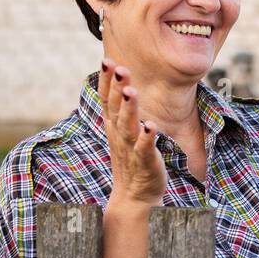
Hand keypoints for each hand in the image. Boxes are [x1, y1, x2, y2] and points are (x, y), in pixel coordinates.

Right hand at [99, 58, 167, 206]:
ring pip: (128, 126)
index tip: (107, 60)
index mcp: (114, 126)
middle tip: (120, 68)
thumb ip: (121, 110)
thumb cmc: (131, 160)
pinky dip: (146, 138)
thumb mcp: (123, 132)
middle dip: (117, 88)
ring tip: (130, 91)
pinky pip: (145, 149)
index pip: (107, 100)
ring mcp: (131, 149)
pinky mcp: (145, 162)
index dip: (107, 81)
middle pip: (115, 108)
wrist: (135, 197)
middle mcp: (119, 135)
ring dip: (129, 108)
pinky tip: (151, 126)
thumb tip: (121, 84)